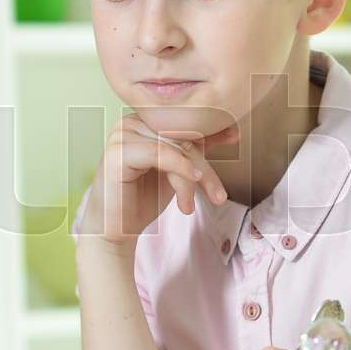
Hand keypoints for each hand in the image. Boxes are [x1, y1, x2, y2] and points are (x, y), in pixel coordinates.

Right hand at [78, 114, 237, 250]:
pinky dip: (179, 168)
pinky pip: (159, 153)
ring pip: (174, 146)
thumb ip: (196, 148)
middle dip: (204, 167)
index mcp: (142, 119)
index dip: (210, 132)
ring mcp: (121, 135)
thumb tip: (232, 130)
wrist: (116, 230)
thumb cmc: (143, 199)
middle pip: (181, 135)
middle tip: (218, 196)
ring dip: (192, 177)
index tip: (234, 137)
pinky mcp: (117, 153)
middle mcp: (129, 121)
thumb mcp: (177, 170)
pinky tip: (192, 183)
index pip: (184, 123)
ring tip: (190, 204)